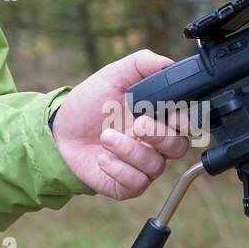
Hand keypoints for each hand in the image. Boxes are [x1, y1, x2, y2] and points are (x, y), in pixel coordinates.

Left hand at [51, 49, 191, 199]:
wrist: (61, 130)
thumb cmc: (90, 103)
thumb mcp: (112, 76)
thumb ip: (140, 64)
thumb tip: (167, 63)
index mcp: (158, 117)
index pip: (187, 123)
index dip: (187, 121)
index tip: (174, 116)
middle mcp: (155, 143)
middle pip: (178, 147)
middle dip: (159, 135)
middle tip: (137, 124)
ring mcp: (143, 165)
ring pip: (155, 165)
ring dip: (129, 150)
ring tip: (105, 137)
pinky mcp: (128, 184)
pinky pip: (137, 183)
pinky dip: (119, 169)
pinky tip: (102, 157)